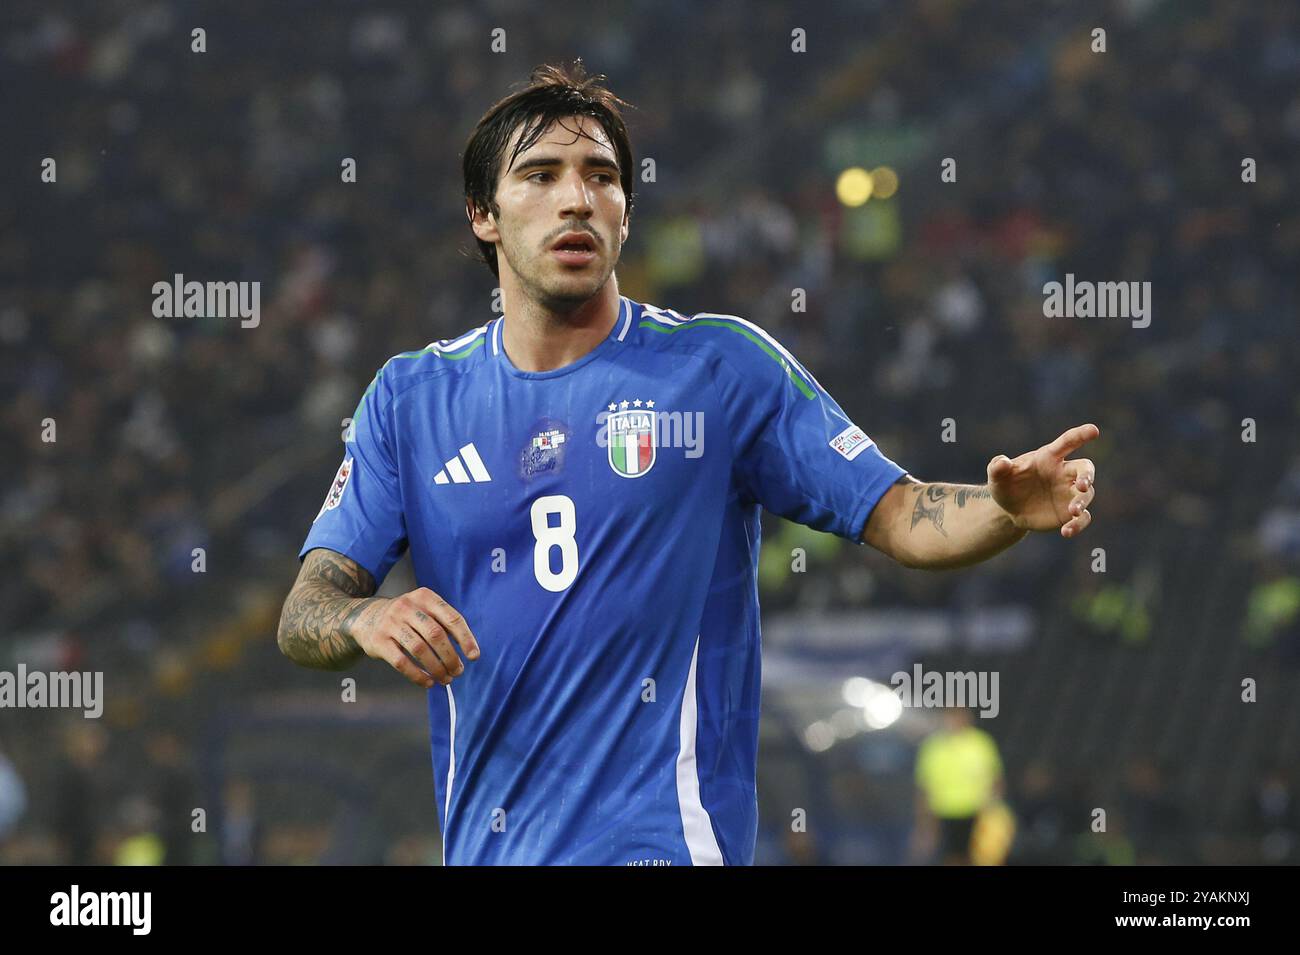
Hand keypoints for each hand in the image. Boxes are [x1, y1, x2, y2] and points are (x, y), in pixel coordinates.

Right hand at [350, 588, 480, 687]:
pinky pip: (401, 662)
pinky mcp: (379, 641)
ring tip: (446, 679)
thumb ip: (444, 624)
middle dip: (451, 657)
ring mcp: (391, 623)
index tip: (474, 656)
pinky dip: (418, 675)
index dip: (465, 638)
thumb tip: (468, 651)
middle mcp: (407, 606)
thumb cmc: (406, 617)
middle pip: (436, 635)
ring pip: (420, 650)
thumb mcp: (424, 609)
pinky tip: (428, 682)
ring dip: (436, 668)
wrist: (366, 616)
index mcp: (424, 597)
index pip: (451, 618)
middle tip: (458, 671)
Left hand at [987, 423, 1098, 537]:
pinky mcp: (1069, 513)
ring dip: (1082, 502)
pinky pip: (1082, 518)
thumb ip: (998, 466)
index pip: (1067, 442)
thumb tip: (1002, 462)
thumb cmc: (1006, 484)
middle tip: (1082, 485)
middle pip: (1085, 469)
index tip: (1093, 430)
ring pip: (1086, 495)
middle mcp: (1064, 473)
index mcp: (1049, 457)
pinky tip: (1066, 532)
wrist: (1008, 508)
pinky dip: (1078, 525)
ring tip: (1072, 512)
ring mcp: (1069, 493)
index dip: (1080, 435)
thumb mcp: (997, 476)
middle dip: (1087, 475)